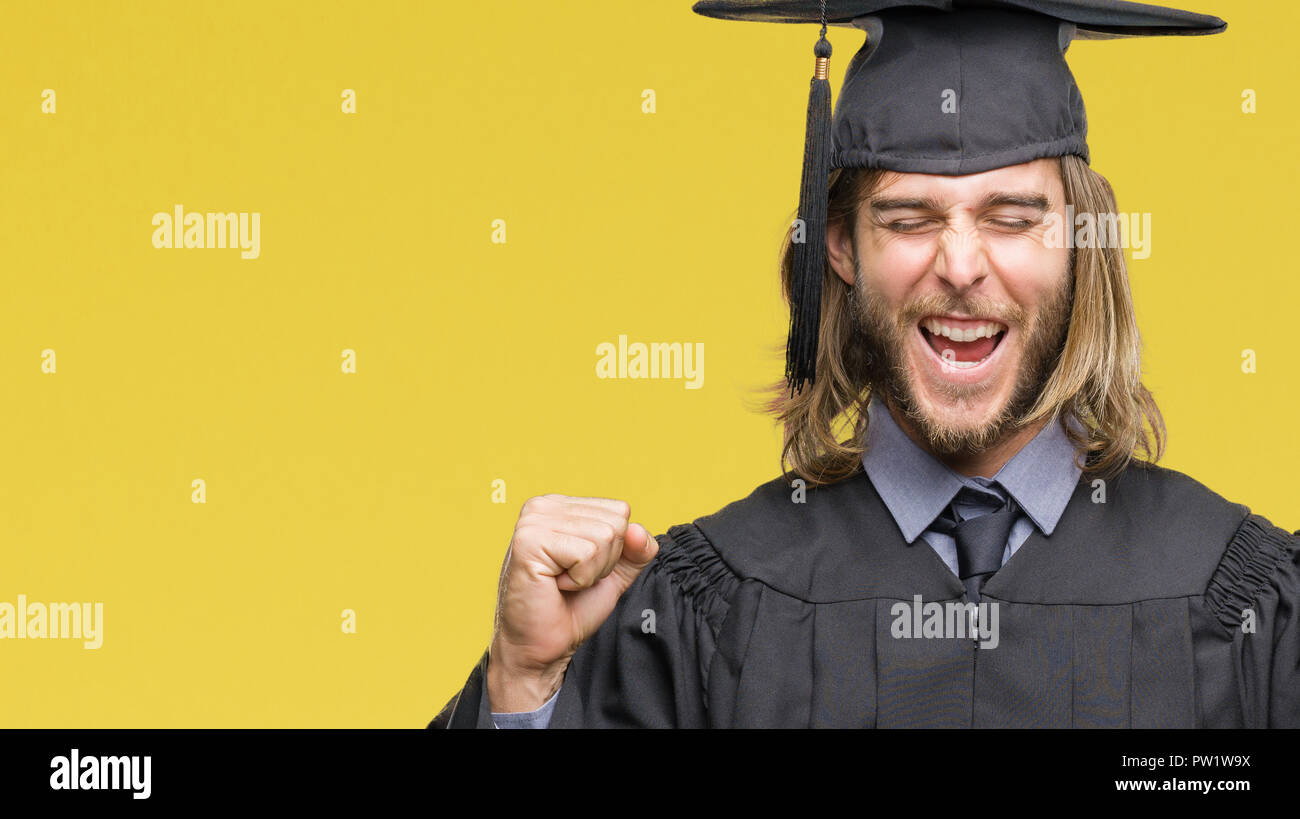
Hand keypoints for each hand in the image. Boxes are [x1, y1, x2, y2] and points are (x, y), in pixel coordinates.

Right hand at [485, 494, 658, 712]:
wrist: (540, 645)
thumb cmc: (571, 608)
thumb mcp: (615, 572)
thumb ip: (636, 548)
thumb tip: (639, 530)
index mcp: (560, 505)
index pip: (619, 511)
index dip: (614, 550)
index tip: (581, 568)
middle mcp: (543, 505)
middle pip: (615, 522)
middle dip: (604, 561)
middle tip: (571, 579)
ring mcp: (533, 521)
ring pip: (604, 536)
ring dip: (591, 572)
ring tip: (562, 582)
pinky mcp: (528, 542)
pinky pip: (586, 553)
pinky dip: (579, 579)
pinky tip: (554, 584)